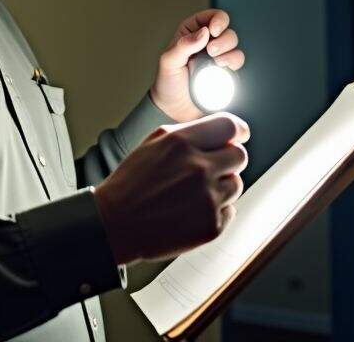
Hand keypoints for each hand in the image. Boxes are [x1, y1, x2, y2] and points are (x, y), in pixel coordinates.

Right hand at [93, 112, 250, 263]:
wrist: (114, 225)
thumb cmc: (131, 184)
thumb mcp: (153, 144)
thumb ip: (189, 134)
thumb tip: (224, 132)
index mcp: (181, 143)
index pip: (230, 127)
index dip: (238, 131)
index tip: (240, 136)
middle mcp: (198, 168)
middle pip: (240, 156)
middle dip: (228, 160)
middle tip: (210, 169)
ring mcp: (207, 199)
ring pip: (236, 184)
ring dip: (221, 186)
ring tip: (193, 194)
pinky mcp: (211, 226)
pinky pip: (229, 211)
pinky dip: (215, 211)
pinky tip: (191, 212)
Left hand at [152, 8, 245, 121]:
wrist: (174, 111)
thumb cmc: (167, 84)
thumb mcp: (169, 62)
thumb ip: (183, 45)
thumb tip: (205, 32)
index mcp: (191, 33)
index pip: (211, 17)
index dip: (217, 19)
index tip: (214, 30)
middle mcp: (207, 42)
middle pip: (226, 30)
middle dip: (224, 38)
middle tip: (212, 52)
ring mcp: (218, 57)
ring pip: (235, 45)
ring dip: (230, 51)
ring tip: (217, 63)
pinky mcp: (226, 72)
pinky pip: (237, 61)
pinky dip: (234, 62)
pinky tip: (223, 69)